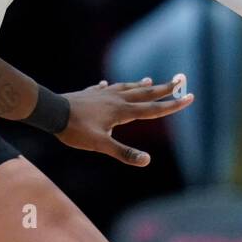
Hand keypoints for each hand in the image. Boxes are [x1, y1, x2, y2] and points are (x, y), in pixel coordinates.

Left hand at [56, 74, 194, 166]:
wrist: (51, 112)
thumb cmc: (75, 130)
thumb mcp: (101, 145)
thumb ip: (123, 153)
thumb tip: (146, 161)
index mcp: (122, 111)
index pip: (153, 108)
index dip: (173, 105)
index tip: (190, 97)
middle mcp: (115, 99)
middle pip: (144, 93)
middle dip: (163, 88)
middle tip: (179, 80)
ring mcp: (102, 95)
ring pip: (125, 88)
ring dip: (139, 85)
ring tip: (149, 80)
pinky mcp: (88, 95)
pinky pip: (103, 89)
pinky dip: (109, 87)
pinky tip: (106, 84)